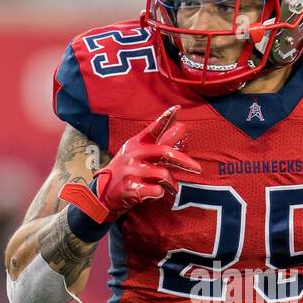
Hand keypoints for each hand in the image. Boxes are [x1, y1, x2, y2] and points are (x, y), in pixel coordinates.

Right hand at [60, 105, 199, 222]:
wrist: (104, 192)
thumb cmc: (128, 169)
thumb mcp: (141, 152)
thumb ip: (162, 141)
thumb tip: (182, 127)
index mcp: (137, 143)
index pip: (153, 129)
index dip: (166, 119)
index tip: (177, 109)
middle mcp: (134, 154)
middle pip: (164, 153)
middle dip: (184, 161)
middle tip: (198, 169)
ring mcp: (131, 171)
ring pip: (163, 174)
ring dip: (171, 184)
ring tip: (170, 188)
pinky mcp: (131, 188)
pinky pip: (155, 190)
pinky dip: (160, 193)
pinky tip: (157, 193)